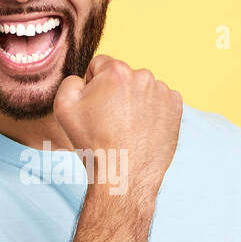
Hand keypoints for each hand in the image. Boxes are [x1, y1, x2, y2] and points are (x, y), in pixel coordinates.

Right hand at [53, 55, 182, 197]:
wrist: (124, 176)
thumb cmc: (93, 144)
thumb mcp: (64, 107)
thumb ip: (70, 81)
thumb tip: (83, 78)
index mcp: (117, 71)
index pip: (99, 65)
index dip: (92, 86)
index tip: (95, 107)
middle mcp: (143, 76)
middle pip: (122, 76)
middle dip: (115, 92)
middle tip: (110, 121)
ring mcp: (163, 92)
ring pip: (142, 89)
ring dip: (134, 101)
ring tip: (127, 128)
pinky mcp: (176, 108)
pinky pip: (159, 102)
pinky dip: (152, 112)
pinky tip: (142, 130)